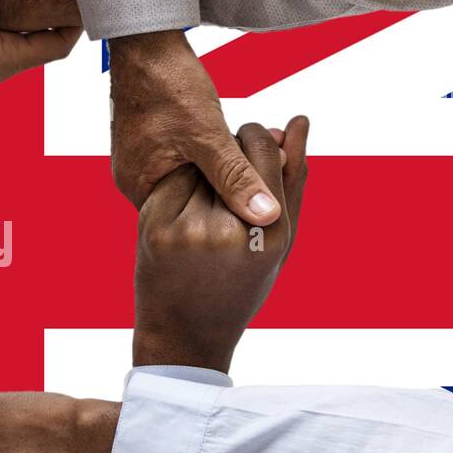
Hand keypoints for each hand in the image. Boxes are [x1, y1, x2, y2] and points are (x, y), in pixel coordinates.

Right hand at [109, 30, 282, 225]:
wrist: (145, 41)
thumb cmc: (169, 82)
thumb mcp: (208, 134)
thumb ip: (235, 177)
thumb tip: (265, 216)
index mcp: (139, 187)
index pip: (190, 218)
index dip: (226, 209)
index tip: (258, 196)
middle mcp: (135, 180)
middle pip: (191, 199)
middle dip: (229, 184)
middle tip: (266, 168)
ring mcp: (140, 161)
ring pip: (192, 177)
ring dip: (223, 165)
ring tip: (253, 150)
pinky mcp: (149, 143)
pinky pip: (186, 160)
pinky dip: (210, 152)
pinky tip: (230, 140)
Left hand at [134, 118, 309, 371]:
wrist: (185, 331)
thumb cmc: (242, 282)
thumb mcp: (279, 240)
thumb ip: (293, 178)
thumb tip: (298, 120)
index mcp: (270, 232)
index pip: (262, 148)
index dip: (255, 136)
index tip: (251, 141)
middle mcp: (229, 230)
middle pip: (227, 152)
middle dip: (228, 149)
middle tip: (224, 167)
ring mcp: (188, 230)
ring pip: (196, 165)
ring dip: (202, 167)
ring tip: (206, 199)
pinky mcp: (153, 228)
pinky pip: (169, 183)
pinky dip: (176, 185)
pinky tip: (180, 209)